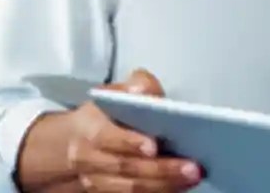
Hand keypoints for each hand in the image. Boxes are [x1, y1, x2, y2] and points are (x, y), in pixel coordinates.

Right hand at [64, 69, 202, 191]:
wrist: (77, 141)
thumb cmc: (104, 115)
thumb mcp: (115, 94)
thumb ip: (133, 87)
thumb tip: (141, 90)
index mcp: (89, 129)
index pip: (107, 138)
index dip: (131, 143)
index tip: (154, 146)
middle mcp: (88, 159)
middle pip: (125, 167)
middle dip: (160, 169)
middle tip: (191, 167)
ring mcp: (96, 181)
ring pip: (129, 188)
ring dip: (163, 185)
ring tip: (192, 177)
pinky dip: (158, 191)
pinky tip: (180, 186)